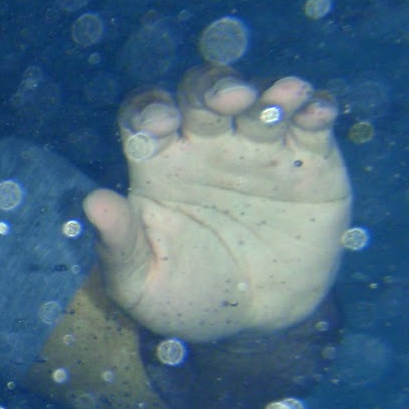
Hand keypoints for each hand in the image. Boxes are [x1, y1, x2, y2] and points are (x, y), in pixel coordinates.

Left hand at [84, 65, 350, 342]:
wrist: (258, 320)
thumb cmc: (188, 295)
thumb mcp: (142, 283)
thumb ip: (118, 246)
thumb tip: (92, 205)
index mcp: (158, 163)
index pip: (146, 117)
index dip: (149, 109)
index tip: (159, 123)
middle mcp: (206, 144)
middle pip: (202, 94)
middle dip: (212, 88)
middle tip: (225, 100)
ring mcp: (259, 148)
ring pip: (259, 98)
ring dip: (268, 90)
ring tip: (279, 97)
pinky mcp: (310, 162)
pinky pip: (312, 125)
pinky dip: (316, 109)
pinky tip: (316, 112)